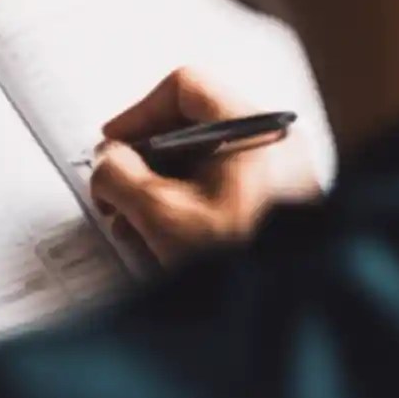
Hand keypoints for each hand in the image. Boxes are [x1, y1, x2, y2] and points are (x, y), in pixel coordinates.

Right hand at [90, 68, 319, 267]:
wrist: (292, 309)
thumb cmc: (248, 261)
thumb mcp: (163, 214)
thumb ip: (119, 176)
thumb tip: (106, 161)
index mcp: (256, 129)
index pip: (185, 89)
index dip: (138, 114)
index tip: (115, 143)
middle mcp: (274, 144)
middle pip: (191, 128)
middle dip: (143, 162)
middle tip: (119, 189)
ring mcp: (280, 176)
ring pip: (203, 162)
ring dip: (160, 189)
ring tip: (135, 224)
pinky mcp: (276, 206)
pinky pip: (222, 189)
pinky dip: (188, 205)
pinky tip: (165, 240)